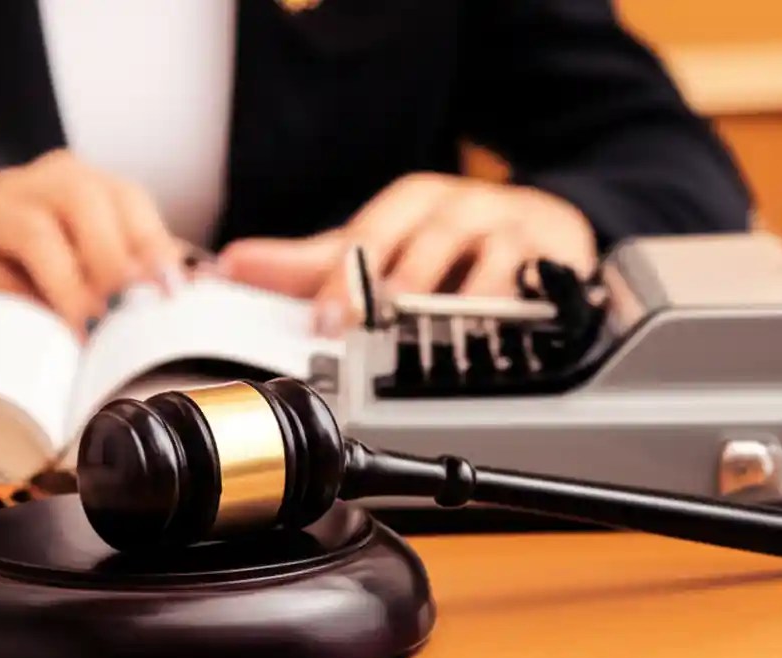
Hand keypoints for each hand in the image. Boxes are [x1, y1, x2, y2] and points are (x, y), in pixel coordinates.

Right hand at [0, 149, 185, 336]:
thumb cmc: (54, 297)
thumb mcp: (107, 279)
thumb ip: (147, 276)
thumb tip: (207, 288)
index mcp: (84, 185)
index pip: (127, 199)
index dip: (153, 245)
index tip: (172, 292)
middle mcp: (37, 184)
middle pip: (83, 198)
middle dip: (112, 257)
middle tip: (128, 306)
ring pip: (34, 226)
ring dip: (69, 280)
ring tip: (89, 322)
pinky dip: (21, 297)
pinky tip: (42, 327)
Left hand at [218, 173, 596, 334]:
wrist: (547, 228)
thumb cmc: (454, 242)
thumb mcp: (382, 246)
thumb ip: (310, 263)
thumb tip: (232, 264)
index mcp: (411, 204)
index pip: (366, 237)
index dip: (339, 280)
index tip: (318, 322)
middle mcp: (457, 209)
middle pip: (417, 245)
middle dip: (386, 289)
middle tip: (357, 328)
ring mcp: (506, 230)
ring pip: (475, 257)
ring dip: (446, 295)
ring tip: (417, 327)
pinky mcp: (549, 256)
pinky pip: (529, 277)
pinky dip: (509, 302)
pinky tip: (492, 327)